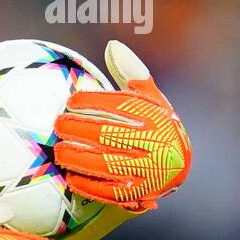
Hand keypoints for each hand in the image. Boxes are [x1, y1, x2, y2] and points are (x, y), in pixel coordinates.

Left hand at [52, 40, 191, 212]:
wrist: (180, 166)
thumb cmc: (158, 125)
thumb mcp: (151, 98)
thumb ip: (132, 73)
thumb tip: (112, 45)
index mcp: (155, 118)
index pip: (117, 106)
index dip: (89, 102)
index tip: (71, 102)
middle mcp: (153, 144)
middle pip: (106, 134)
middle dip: (76, 128)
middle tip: (58, 125)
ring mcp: (146, 171)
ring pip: (104, 164)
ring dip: (76, 157)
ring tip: (60, 150)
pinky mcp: (139, 194)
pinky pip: (108, 190)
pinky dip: (86, 183)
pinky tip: (71, 175)